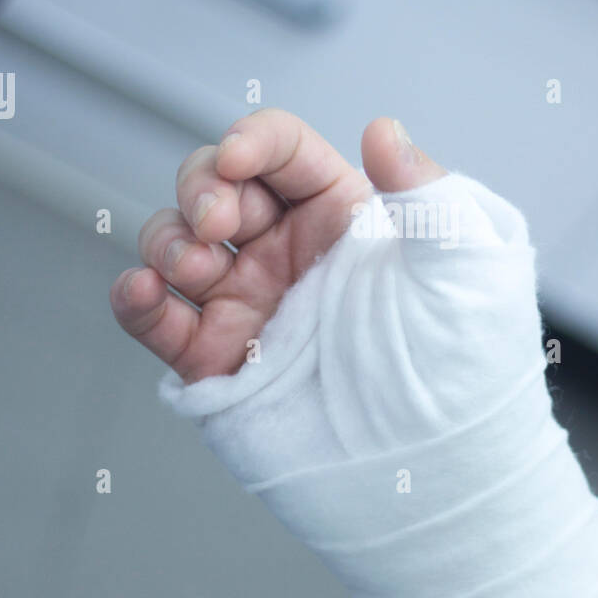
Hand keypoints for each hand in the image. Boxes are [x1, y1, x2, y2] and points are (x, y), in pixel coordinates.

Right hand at [110, 110, 445, 383]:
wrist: (432, 467)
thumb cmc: (460, 366)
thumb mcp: (462, 265)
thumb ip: (424, 191)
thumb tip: (383, 129)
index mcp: (343, 217)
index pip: (283, 150)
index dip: (251, 140)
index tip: (237, 158)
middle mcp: (289, 254)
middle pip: (215, 185)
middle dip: (201, 189)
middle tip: (217, 224)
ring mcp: (248, 304)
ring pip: (176, 244)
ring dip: (169, 241)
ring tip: (198, 270)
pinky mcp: (216, 361)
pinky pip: (157, 321)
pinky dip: (134, 300)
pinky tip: (143, 291)